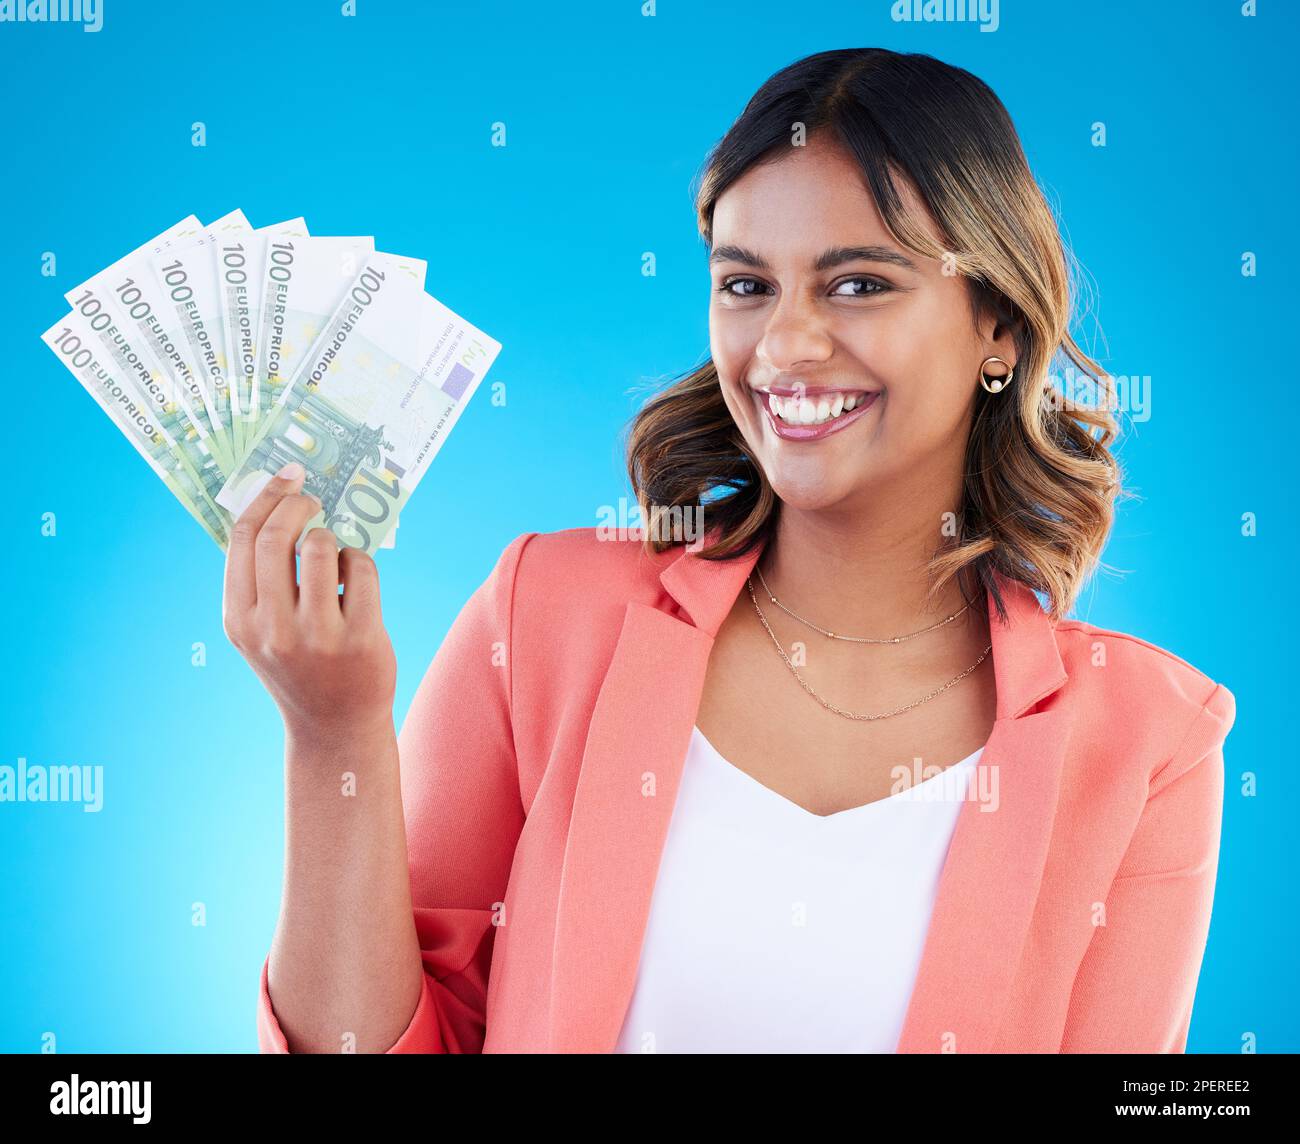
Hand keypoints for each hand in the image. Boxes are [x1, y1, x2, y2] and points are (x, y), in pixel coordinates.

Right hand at [222, 462, 396, 737]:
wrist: (334, 727)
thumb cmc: (299, 664)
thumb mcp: (262, 629)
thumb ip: (260, 578)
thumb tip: (276, 503)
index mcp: (239, 619)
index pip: (242, 539)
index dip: (265, 497)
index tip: (286, 475)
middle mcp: (272, 628)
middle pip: (277, 537)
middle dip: (298, 504)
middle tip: (312, 497)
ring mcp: (317, 635)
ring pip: (322, 547)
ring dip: (331, 537)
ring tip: (334, 554)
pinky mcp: (360, 638)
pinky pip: (361, 569)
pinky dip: (359, 561)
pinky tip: (355, 579)